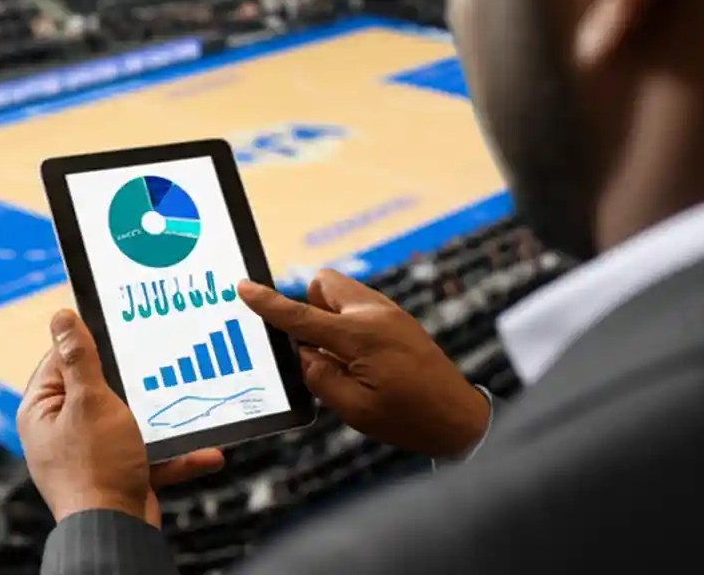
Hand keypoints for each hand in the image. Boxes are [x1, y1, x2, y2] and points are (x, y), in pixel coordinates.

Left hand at [17, 310, 224, 526]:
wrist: (116, 532)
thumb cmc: (96, 466)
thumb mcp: (90, 401)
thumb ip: (80, 358)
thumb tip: (60, 316)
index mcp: (43, 409)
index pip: (63, 359)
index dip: (92, 341)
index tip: (124, 325)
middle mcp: (63, 430)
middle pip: (101, 388)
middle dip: (136, 378)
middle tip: (164, 355)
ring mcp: (92, 454)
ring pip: (132, 421)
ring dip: (164, 417)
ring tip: (191, 397)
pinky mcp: (119, 474)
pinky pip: (149, 455)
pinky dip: (176, 454)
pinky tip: (208, 450)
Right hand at [238, 271, 489, 458]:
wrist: (459, 418)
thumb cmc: (408, 418)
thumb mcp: (353, 408)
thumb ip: (318, 377)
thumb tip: (301, 353)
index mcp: (360, 335)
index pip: (301, 314)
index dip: (268, 303)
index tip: (244, 287)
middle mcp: (375, 313)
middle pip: (324, 284)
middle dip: (308, 305)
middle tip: (312, 345)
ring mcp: (390, 312)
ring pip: (342, 293)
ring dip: (328, 316)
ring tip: (338, 358)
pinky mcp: (399, 320)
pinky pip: (360, 306)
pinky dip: (347, 323)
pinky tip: (356, 358)